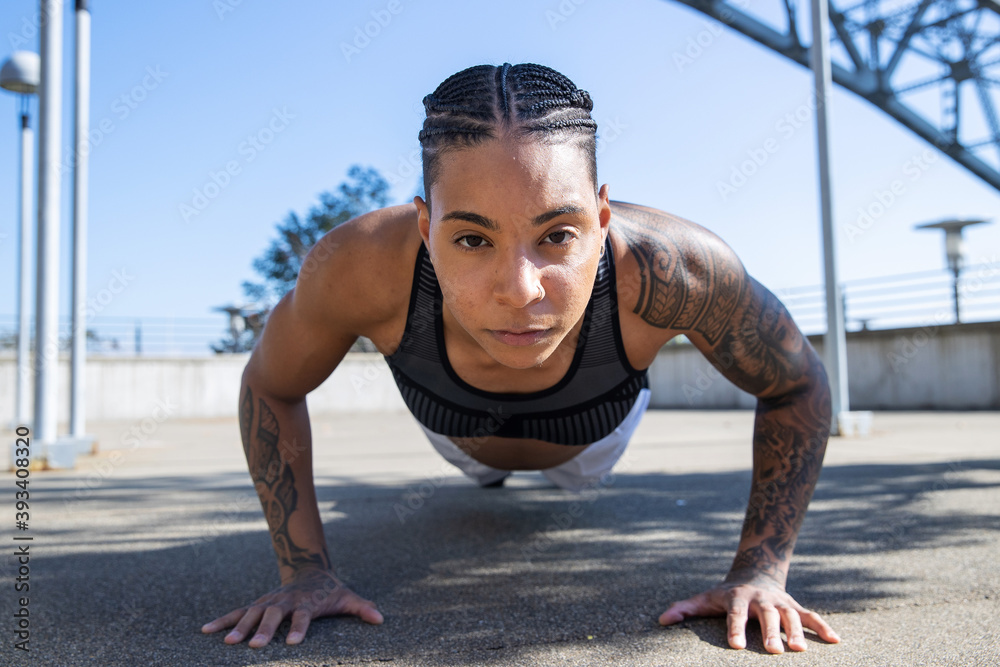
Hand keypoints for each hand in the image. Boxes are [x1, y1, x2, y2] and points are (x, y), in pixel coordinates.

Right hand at [202, 569, 382, 646]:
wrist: (310, 569)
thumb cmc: (330, 590)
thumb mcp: (347, 597)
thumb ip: (362, 608)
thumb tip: (381, 619)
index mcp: (306, 603)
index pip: (303, 617)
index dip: (299, 629)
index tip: (292, 644)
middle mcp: (285, 601)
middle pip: (274, 616)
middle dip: (265, 630)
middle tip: (254, 646)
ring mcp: (269, 601)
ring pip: (251, 613)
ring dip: (238, 627)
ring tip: (228, 643)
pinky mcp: (258, 603)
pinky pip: (237, 611)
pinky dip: (221, 620)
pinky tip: (204, 630)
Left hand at [658, 576, 839, 652]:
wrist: (755, 573)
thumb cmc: (725, 594)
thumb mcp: (705, 598)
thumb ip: (684, 609)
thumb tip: (661, 621)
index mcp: (737, 598)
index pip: (735, 614)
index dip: (735, 629)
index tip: (736, 646)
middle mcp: (761, 600)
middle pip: (766, 616)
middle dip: (769, 633)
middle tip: (773, 652)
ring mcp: (780, 602)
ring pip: (790, 616)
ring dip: (796, 631)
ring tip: (800, 650)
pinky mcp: (795, 606)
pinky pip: (811, 616)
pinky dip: (823, 627)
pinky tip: (835, 641)